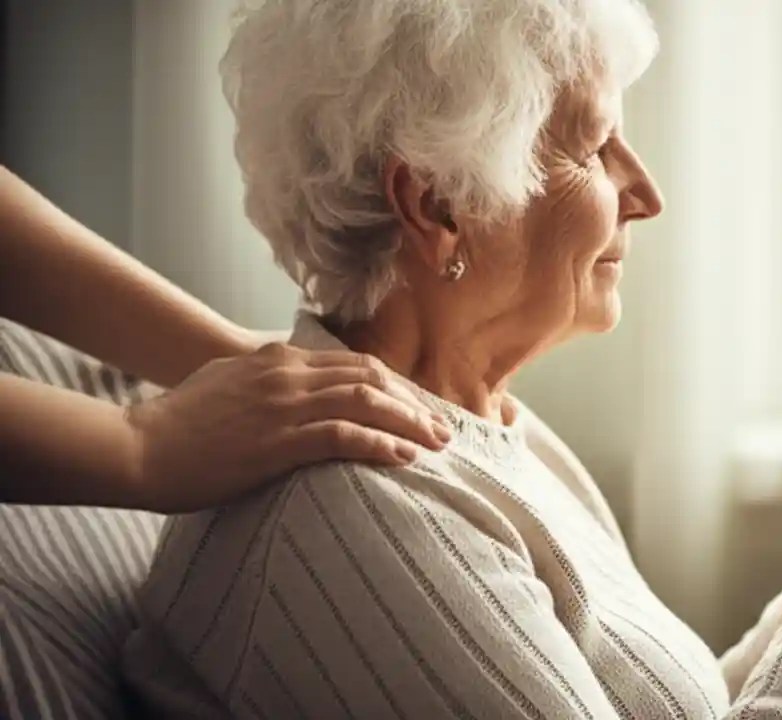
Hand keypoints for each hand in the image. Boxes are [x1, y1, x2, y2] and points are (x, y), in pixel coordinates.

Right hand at [123, 342, 451, 512]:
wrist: (137, 448)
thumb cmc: (179, 425)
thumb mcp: (228, 383)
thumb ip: (267, 381)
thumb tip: (301, 390)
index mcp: (279, 359)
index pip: (357, 365)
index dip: (397, 387)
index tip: (421, 409)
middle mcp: (287, 373)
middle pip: (372, 379)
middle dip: (414, 404)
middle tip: (442, 429)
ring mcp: (283, 405)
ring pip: (366, 403)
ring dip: (409, 423)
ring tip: (436, 444)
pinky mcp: (277, 440)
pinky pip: (343, 436)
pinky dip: (381, 445)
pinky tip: (404, 458)